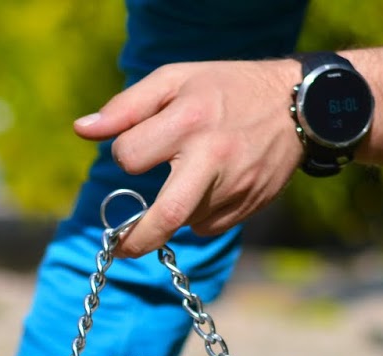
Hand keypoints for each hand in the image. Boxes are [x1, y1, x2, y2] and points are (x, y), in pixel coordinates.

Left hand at [74, 58, 304, 256]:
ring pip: (184, 219)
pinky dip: (198, 212)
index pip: (130, 157)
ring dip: (174, 207)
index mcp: (189, 121)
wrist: (301, 106)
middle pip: (167, 217)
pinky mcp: (248, 208)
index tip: (134, 150)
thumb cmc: (226, 88)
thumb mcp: (176, 80)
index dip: (126, 154)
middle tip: (120, 249)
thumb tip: (82, 130)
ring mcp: (234, 189)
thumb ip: (126, 107)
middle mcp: (212, 159)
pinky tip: (216, 183)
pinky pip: (207, 224)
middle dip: (138, 240)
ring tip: (193, 172)